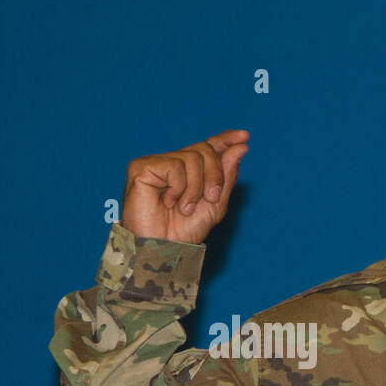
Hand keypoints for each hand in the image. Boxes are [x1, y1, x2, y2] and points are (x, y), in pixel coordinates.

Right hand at [121, 129, 248, 243]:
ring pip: (191, 158)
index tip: (244, 136)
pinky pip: (174, 166)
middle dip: (215, 174)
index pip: (208, 146)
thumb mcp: (215, 204)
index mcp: (189, 171)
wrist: (163, 249)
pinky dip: (178, 188)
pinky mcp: (141, 167)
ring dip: (195, 188)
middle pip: (204, 149)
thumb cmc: (184, 232)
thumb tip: (241, 146)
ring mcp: (156, 163)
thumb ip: (227, 176)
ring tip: (184, 207)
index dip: (225, 139)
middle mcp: (172, 163)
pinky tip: (167, 202)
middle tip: (211, 197)